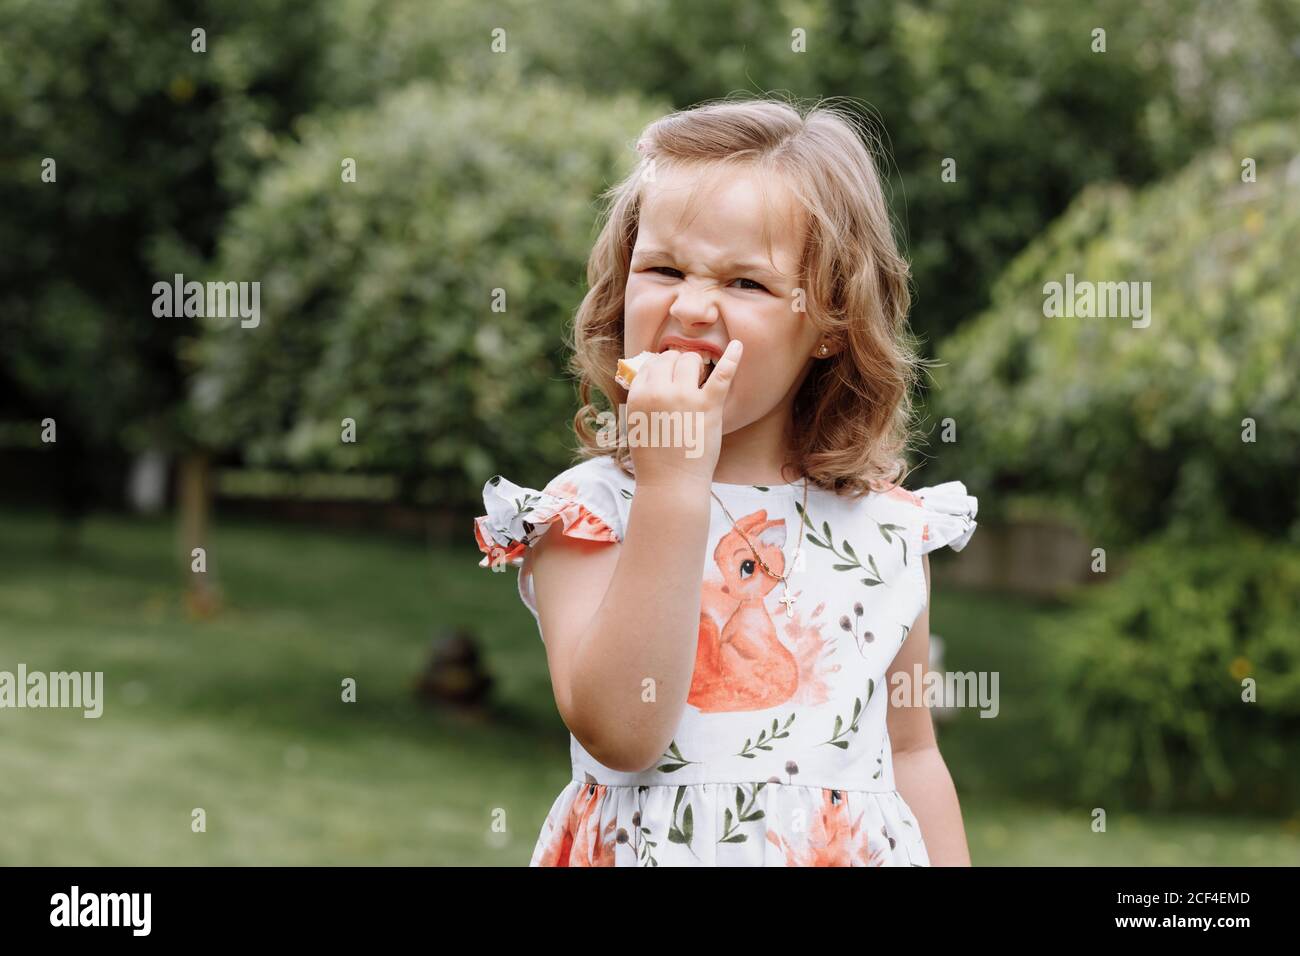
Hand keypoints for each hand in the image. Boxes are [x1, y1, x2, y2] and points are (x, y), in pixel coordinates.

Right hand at [625, 340, 742, 489]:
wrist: (671, 484)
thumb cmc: (653, 458)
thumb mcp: (636, 424)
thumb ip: (641, 398)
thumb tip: (651, 372)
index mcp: (638, 396)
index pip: (650, 364)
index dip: (662, 370)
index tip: (670, 379)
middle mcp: (658, 392)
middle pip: (671, 358)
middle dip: (679, 365)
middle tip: (686, 383)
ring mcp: (684, 398)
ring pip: (691, 360)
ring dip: (696, 366)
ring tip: (699, 382)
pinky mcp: (708, 406)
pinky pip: (722, 374)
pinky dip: (733, 358)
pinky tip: (740, 345)